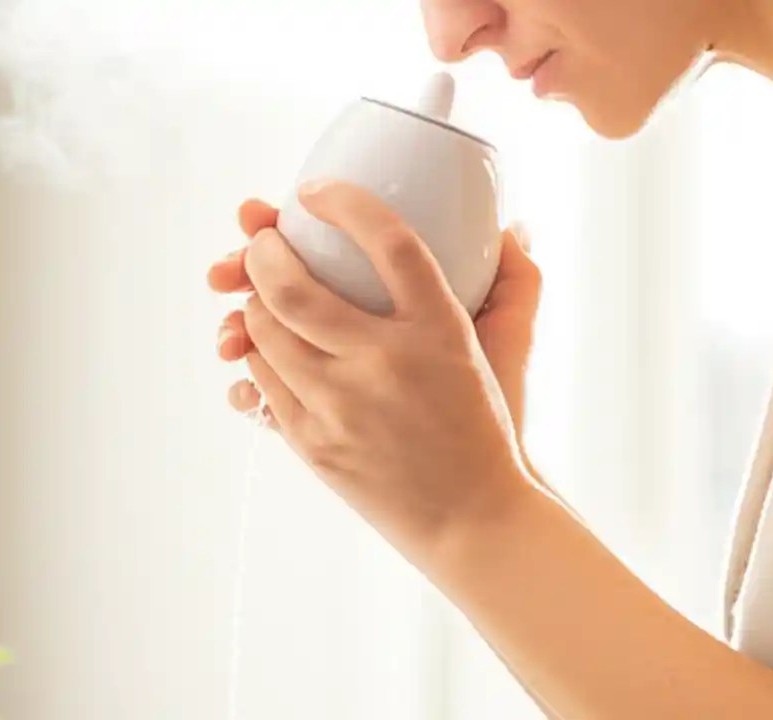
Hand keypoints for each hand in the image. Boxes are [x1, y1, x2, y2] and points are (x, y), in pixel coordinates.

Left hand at [210, 203, 541, 448]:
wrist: (471, 520)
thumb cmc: (484, 428)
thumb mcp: (509, 352)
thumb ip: (517, 283)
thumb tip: (514, 225)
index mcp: (440, 330)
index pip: (390, 241)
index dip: (345, 203)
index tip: (315, 190)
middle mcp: (386, 364)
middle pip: (295, 287)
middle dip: (264, 252)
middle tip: (263, 241)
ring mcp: (342, 406)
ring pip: (265, 331)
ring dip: (255, 300)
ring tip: (264, 291)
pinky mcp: (313, 441)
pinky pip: (261, 378)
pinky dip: (258, 351)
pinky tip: (270, 343)